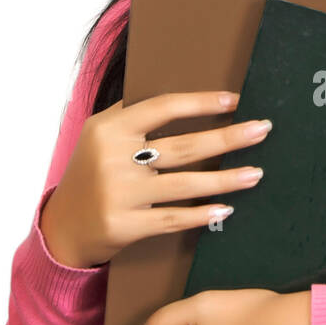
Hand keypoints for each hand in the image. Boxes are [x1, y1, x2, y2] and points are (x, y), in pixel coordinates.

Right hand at [40, 89, 272, 268]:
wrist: (62, 226)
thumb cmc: (91, 174)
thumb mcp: (100, 136)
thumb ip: (133, 115)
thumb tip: (186, 98)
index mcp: (109, 129)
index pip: (163, 107)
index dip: (201, 102)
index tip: (235, 101)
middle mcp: (113, 159)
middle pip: (184, 146)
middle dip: (229, 138)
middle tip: (263, 129)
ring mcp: (119, 194)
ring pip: (185, 184)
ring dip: (227, 179)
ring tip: (257, 173)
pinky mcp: (124, 226)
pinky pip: (173, 219)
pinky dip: (202, 214)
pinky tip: (226, 209)